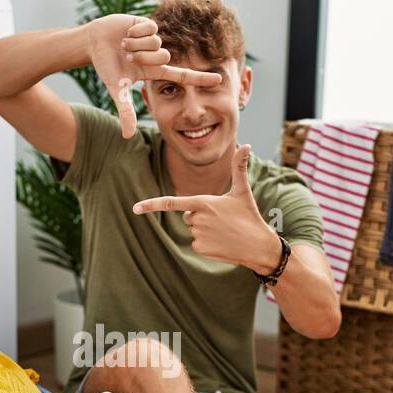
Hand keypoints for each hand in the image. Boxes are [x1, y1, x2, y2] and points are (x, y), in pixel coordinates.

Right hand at [85, 14, 222, 137]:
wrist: (95, 42)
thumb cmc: (106, 66)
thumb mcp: (117, 90)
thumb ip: (126, 111)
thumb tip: (128, 137)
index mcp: (156, 71)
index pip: (184, 75)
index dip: (202, 77)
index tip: (221, 80)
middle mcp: (158, 54)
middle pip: (165, 56)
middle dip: (144, 58)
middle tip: (128, 57)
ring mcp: (154, 38)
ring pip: (157, 42)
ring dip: (136, 45)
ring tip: (124, 45)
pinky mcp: (148, 23)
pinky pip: (151, 28)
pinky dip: (136, 32)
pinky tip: (127, 32)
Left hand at [132, 144, 282, 272]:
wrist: (257, 245)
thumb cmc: (249, 216)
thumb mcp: (242, 191)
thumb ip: (239, 167)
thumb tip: (247, 145)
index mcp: (203, 202)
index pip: (172, 203)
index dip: (151, 205)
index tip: (135, 208)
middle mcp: (197, 219)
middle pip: (188, 215)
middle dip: (201, 216)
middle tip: (222, 219)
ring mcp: (198, 235)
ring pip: (193, 229)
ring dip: (205, 229)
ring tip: (224, 231)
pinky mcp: (201, 248)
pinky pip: (196, 243)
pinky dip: (207, 243)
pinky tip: (221, 242)